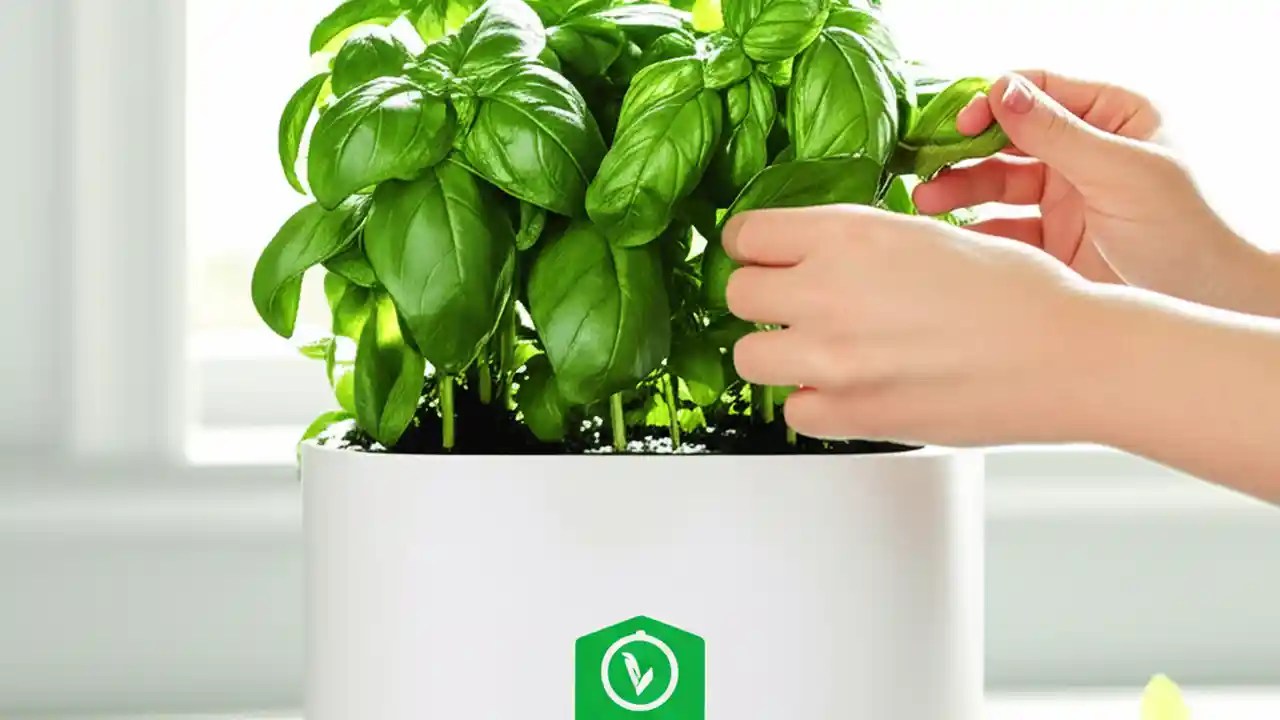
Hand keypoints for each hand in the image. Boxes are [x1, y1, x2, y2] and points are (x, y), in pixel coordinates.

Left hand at [723, 205, 1105, 445]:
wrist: (1068, 355)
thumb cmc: (1016, 294)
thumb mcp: (926, 234)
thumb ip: (855, 246)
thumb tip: (809, 256)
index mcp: (846, 235)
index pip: (745, 235)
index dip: (756, 248)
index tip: (766, 259)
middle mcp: (827, 291)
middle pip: (737, 295)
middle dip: (763, 300)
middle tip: (796, 308)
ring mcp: (832, 358)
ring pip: (748, 358)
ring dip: (777, 355)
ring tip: (818, 352)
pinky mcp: (851, 415)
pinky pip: (793, 411)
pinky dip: (814, 403)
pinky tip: (849, 389)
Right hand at [913, 71, 1279, 315]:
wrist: (1203, 308)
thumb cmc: (1183, 233)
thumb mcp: (1121, 172)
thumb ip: (1058, 132)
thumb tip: (1002, 89)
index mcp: (1112, 117)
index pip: (1041, 91)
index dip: (996, 102)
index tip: (963, 124)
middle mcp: (1084, 153)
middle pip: (1008, 137)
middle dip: (966, 150)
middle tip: (928, 165)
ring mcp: (1065, 198)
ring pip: (997, 182)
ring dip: (959, 188)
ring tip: (926, 201)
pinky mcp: (1050, 243)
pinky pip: (1001, 230)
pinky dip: (973, 233)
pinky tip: (951, 238)